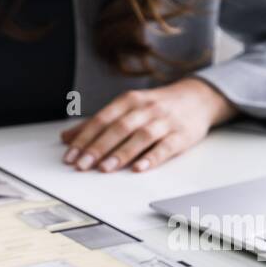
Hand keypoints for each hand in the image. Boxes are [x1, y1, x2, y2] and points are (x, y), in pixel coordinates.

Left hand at [60, 78, 237, 173]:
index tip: (70, 156)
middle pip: (119, 128)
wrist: (198, 97)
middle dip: (98, 148)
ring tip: (105, 169)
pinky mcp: (182, 135)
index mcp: (129, 101)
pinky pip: (166, 146)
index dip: (84, 138)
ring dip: (121, 154)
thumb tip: (66, 138)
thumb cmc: (155, 107)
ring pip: (141, 137)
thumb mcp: (126, 108)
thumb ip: (97, 124)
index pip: (102, 120)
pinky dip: (152, 158)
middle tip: (82, 165)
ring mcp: (165, 121)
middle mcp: (146, 109)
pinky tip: (139, 169)